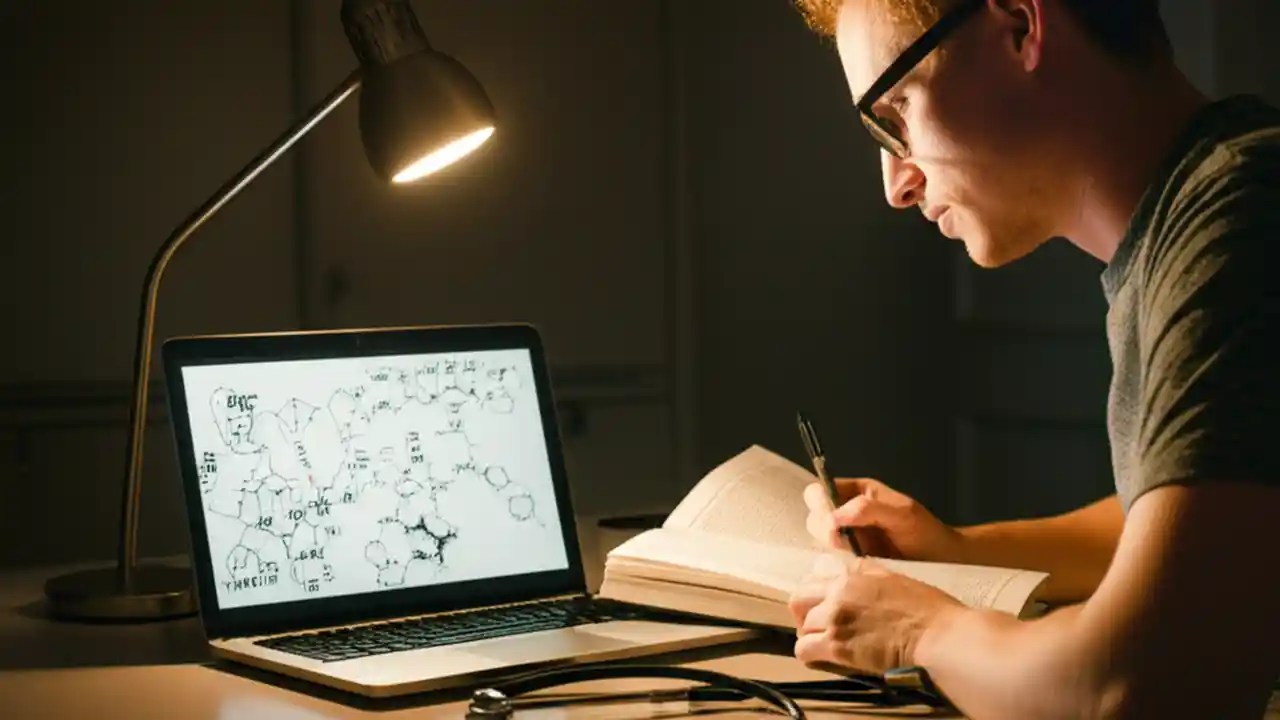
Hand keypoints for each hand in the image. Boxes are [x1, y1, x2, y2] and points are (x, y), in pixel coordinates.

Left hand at [788, 553, 962, 672]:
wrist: (939, 637)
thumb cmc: (930, 611)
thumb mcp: (896, 579)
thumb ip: (870, 575)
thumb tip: (858, 579)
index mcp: (856, 571)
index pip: (817, 571)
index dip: (817, 588)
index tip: (824, 600)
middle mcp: (840, 590)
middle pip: (800, 596)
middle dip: (805, 611)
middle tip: (817, 624)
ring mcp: (836, 617)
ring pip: (802, 624)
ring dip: (811, 634)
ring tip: (824, 643)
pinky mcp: (837, 645)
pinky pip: (804, 649)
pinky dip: (810, 654)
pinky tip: (823, 657)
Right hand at [804, 477, 964, 560]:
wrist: (942, 562)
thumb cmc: (926, 532)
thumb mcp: (902, 514)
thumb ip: (867, 509)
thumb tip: (832, 517)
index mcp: (856, 492)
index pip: (819, 491)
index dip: (819, 505)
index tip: (833, 524)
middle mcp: (846, 513)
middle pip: (813, 516)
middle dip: (824, 530)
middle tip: (846, 545)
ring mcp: (846, 538)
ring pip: (819, 539)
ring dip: (832, 548)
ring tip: (857, 556)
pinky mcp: (849, 561)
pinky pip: (829, 560)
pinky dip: (836, 564)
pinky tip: (855, 568)